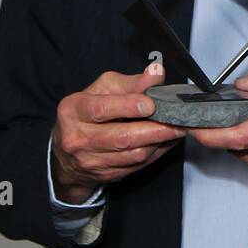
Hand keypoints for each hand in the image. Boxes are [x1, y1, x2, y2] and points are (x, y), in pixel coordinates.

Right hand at [50, 62, 185, 202]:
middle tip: (177, 121)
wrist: (69, 151)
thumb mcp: (104, 88)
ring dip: (159, 142)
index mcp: (74, 110)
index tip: (151, 104)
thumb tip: (156, 73)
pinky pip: (137, 165)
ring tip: (178, 129)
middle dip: (154, 129)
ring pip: (133, 154)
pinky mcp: (106, 175)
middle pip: (121, 138)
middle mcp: (78, 138)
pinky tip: (166, 141)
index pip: (101, 109)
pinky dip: (156, 153)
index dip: (128, 106)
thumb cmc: (89, 111)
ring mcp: (91, 161)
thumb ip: (132, 82)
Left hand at [187, 62, 247, 182]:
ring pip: (238, 152)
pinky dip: (245, 144)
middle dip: (216, 129)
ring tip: (238, 118)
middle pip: (231, 144)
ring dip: (232, 136)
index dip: (207, 133)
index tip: (189, 125)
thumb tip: (241, 85)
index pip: (235, 136)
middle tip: (207, 113)